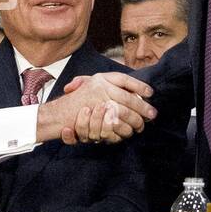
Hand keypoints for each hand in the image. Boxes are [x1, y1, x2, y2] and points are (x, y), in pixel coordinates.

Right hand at [36, 71, 153, 143]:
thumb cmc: (75, 101)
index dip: (139, 85)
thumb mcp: (88, 85)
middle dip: (142, 108)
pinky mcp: (97, 119)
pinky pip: (116, 126)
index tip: (150, 93)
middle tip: (152, 115)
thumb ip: (106, 84)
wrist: (58, 115)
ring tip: (141, 126)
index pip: (124, 79)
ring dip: (134, 122)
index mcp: (100, 79)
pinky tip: (128, 132)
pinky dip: (123, 131)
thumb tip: (130, 89)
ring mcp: (99, 103)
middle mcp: (100, 88)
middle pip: (129, 99)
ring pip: (125, 114)